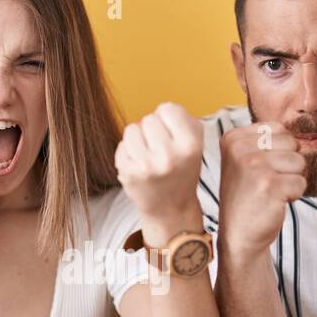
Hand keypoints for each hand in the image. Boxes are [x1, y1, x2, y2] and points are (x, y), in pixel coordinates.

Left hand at [115, 102, 205, 242]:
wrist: (170, 208)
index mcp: (190, 146)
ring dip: (138, 139)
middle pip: (149, 119)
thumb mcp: (195, 144)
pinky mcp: (128, 174)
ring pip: (132, 129)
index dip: (169, 118)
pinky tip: (139, 166)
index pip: (168, 108)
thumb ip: (184, 119)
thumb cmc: (181, 169)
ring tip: (149, 155)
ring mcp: (146, 167)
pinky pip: (122, 145)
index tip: (172, 133)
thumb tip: (162, 109)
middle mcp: (169, 156)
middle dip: (153, 130)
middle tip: (160, 148)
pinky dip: (128, 152)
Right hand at [217, 121, 306, 256]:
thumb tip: (303, 133)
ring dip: (291, 180)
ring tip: (270, 192)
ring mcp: (253, 166)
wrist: (239, 235)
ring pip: (299, 162)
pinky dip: (293, 195)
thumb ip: (266, 140)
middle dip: (287, 165)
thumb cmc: (249, 196)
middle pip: (291, 143)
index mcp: (233, 138)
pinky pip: (301, 182)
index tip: (259, 169)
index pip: (279, 129)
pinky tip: (273, 202)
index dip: (279, 151)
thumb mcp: (246, 160)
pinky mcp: (269, 185)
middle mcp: (239, 149)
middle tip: (266, 183)